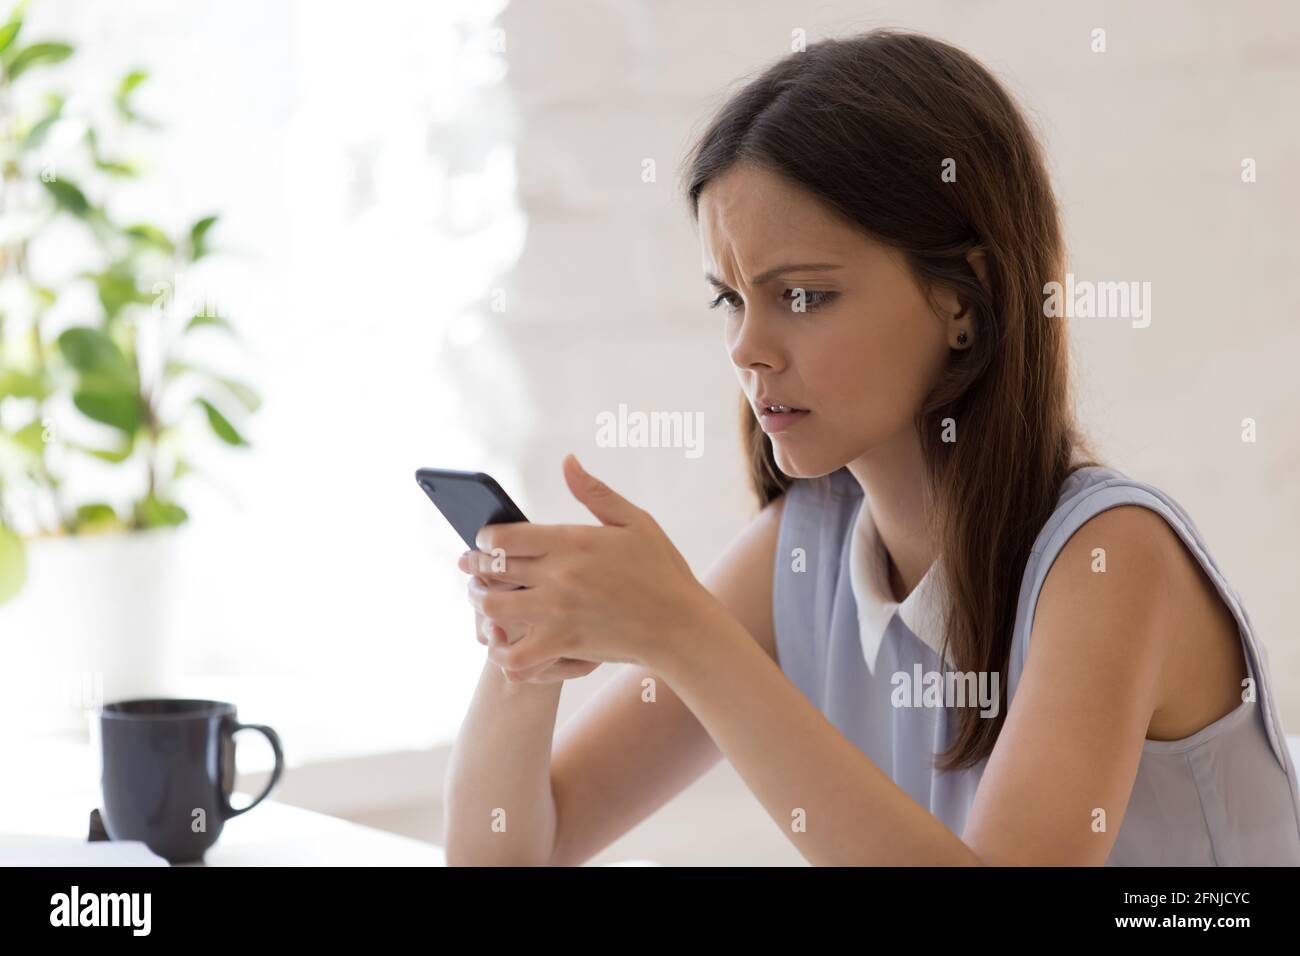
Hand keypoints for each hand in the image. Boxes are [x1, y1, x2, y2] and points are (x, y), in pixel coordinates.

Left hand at [466, 454, 719, 674]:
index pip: (504, 536)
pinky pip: (515, 656)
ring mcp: (558, 612)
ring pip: (492, 610)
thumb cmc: (661, 569)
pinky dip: (502, 653)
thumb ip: (595, 492)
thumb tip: (568, 461)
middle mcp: (559, 575)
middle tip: (473, 570)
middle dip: (475, 569)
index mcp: (572, 541)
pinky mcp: (564, 644)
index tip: (487, 542)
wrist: (680, 624)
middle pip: (492, 570)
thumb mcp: (635, 521)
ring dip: (481, 605)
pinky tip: (506, 643)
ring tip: (484, 601)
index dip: (485, 539)